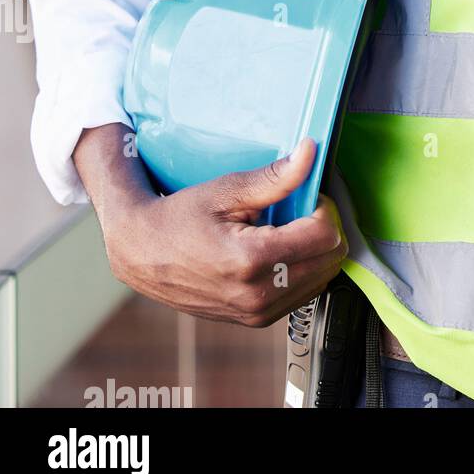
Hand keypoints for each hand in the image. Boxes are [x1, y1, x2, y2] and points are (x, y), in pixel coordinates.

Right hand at [99, 137, 348, 326]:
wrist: (142, 253)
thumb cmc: (179, 218)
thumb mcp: (226, 190)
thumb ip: (275, 177)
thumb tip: (310, 152)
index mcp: (251, 261)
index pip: (324, 235)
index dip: (325, 208)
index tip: (309, 196)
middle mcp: (258, 295)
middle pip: (331, 259)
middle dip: (325, 228)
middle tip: (300, 210)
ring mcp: (257, 313)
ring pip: (323, 279)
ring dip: (316, 251)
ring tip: (287, 230)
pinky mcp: (256, 320)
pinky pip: (303, 294)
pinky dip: (303, 269)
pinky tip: (280, 250)